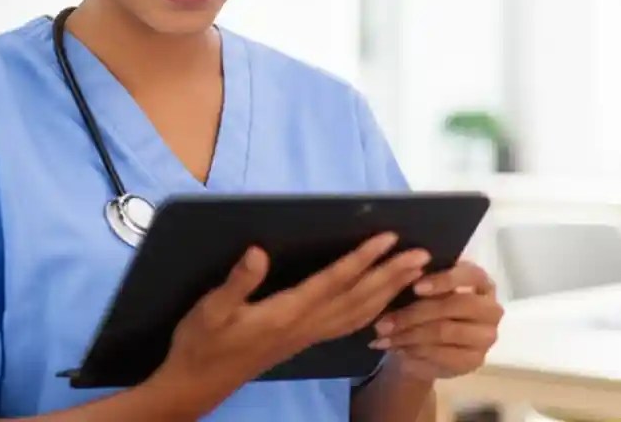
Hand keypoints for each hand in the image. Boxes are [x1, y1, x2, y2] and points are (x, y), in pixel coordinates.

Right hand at [152, 233, 429, 409]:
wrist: (197, 383)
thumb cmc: (201, 343)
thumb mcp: (210, 309)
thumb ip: (237, 282)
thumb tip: (259, 251)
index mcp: (287, 314)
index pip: (334, 281)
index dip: (362, 259)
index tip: (387, 238)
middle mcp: (305, 325)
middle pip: (359, 298)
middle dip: (391, 275)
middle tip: (423, 254)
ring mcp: (307, 336)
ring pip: (359, 313)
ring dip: (389, 292)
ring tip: (413, 274)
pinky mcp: (303, 341)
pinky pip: (348, 325)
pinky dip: (372, 312)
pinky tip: (381, 304)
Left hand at [368, 260, 502, 380]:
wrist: (422, 346)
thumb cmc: (422, 306)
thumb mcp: (419, 290)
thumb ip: (417, 280)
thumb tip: (402, 269)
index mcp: (481, 282)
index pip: (471, 275)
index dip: (444, 280)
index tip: (415, 287)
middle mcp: (491, 309)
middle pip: (457, 305)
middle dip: (416, 312)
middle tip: (384, 320)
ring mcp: (486, 337)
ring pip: (446, 331)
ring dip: (409, 333)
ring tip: (383, 333)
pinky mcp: (475, 360)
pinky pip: (443, 355)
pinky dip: (415, 350)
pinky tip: (396, 348)